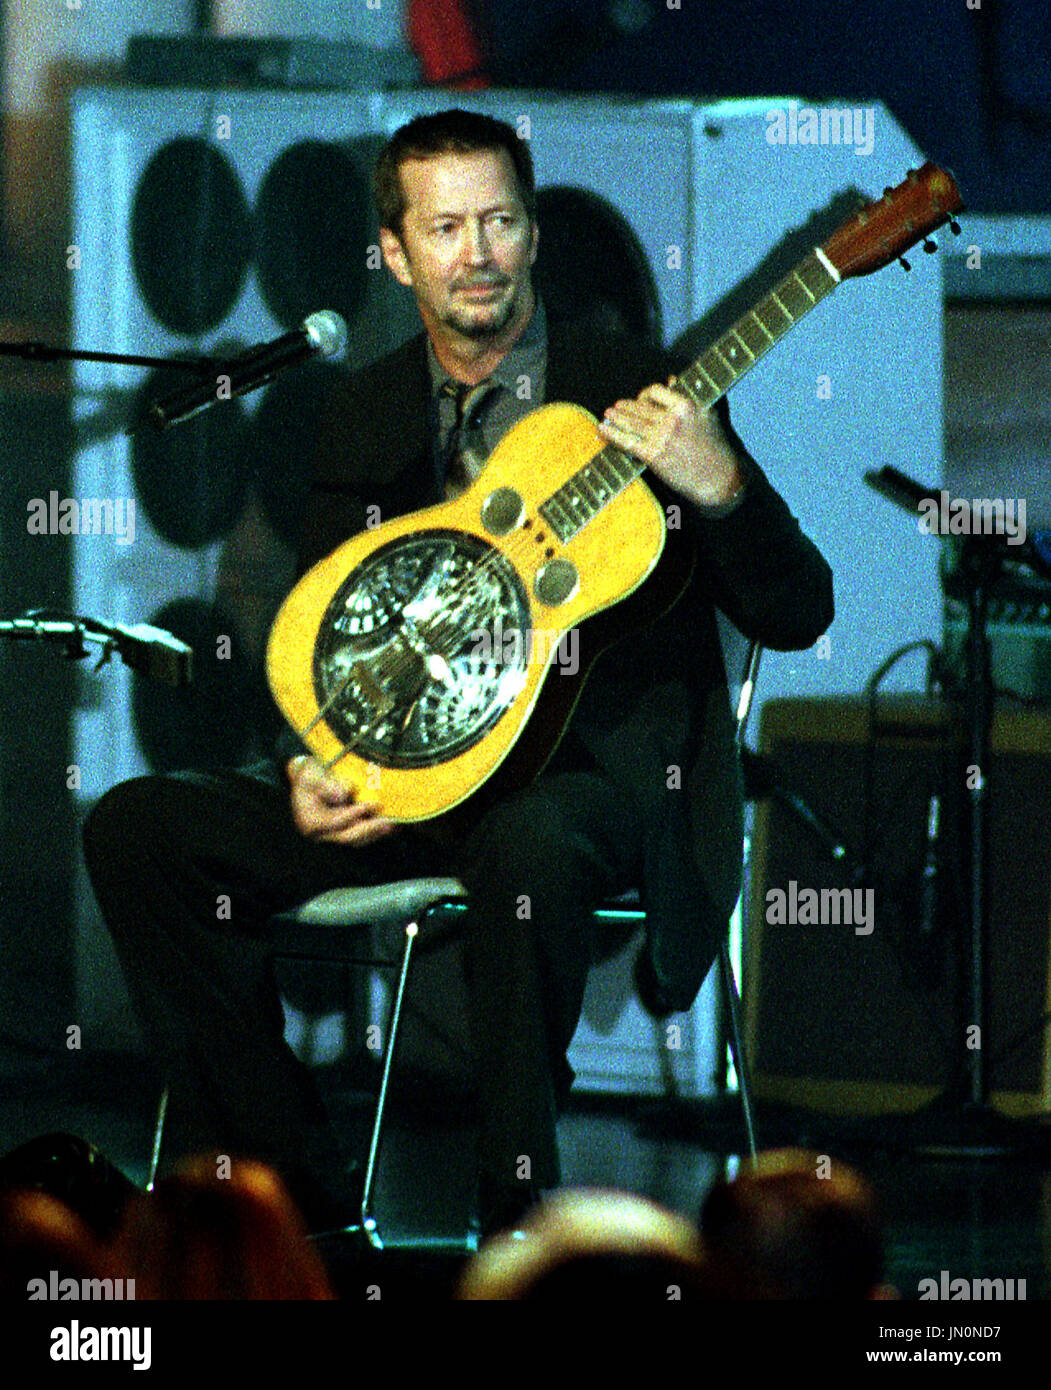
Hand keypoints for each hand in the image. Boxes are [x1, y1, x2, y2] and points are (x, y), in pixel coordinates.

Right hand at [287, 755, 396, 845]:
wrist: (308, 778)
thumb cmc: (310, 775)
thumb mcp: (312, 775)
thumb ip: (325, 785)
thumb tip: (341, 796)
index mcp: (310, 821)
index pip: (335, 822)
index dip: (353, 814)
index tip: (371, 804)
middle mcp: (321, 834)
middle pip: (347, 836)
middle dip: (368, 829)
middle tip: (387, 821)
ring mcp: (332, 835)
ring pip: (356, 840)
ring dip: (374, 833)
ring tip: (391, 824)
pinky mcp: (343, 832)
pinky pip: (360, 836)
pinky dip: (374, 832)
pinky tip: (390, 826)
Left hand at [597, 379, 744, 507]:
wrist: (718, 478)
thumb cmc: (715, 446)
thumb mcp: (707, 414)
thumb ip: (688, 394)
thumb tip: (671, 379)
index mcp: (686, 406)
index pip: (656, 391)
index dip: (645, 394)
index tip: (641, 399)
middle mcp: (672, 419)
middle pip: (640, 407)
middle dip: (625, 407)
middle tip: (616, 407)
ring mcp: (662, 438)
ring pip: (631, 423)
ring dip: (616, 417)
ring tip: (607, 414)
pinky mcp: (654, 455)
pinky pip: (627, 442)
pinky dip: (612, 434)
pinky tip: (603, 430)